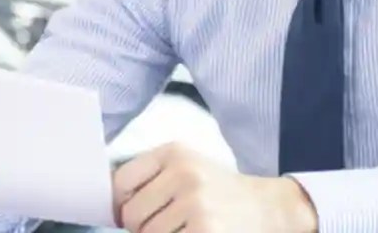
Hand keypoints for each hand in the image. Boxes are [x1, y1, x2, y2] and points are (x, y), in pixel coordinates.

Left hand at [112, 142, 317, 232]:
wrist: (267, 206)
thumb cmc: (217, 190)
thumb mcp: (186, 168)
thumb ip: (149, 178)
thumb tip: (109, 204)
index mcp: (174, 152)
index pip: (121, 181)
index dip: (120, 204)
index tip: (130, 212)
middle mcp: (184, 173)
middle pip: (132, 214)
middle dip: (140, 228)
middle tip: (163, 225)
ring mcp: (196, 202)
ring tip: (184, 228)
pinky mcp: (206, 230)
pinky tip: (195, 232)